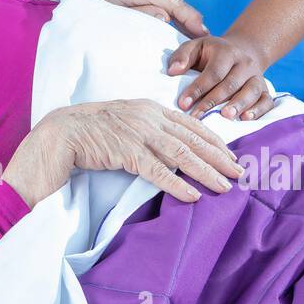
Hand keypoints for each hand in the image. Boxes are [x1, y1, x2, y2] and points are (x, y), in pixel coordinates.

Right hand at [2, 97, 243, 208]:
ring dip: (206, 171)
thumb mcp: (127, 120)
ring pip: (181, 154)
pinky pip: (157, 171)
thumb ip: (150, 127)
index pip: (191, 124)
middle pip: (192, 139)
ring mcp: (138, 133)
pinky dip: (177, 184)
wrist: (63, 132)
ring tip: (224, 186)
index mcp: (150, 108)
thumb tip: (172, 145)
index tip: (231, 154)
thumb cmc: (93, 129)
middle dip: (219, 156)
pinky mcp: (126, 152)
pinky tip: (192, 196)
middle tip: (240, 172)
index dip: (214, 140)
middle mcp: (149, 117)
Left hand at [74, 0, 208, 39]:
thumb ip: (140, 17)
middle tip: (206, 41)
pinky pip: (158, 5)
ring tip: (195, 39)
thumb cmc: (88, 10)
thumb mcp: (113, 17)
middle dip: (189, 21)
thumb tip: (165, 18)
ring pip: (167, 5)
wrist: (70, 1)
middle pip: (174, 4)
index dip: (191, 18)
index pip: (174, 3)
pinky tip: (176, 31)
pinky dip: (169, 18)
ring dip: (180, 21)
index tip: (205, 33)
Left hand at [167, 32, 273, 120]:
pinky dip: (259, 110)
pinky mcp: (265, 89)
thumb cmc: (211, 53)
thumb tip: (172, 71)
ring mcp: (257, 77)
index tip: (183, 104)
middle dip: (213, 101)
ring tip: (225, 116)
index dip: (198, 88)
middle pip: (231, 83)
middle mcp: (245, 64)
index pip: (213, 72)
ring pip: (252, 91)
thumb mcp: (195, 46)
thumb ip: (182, 56)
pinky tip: (246, 118)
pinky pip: (267, 101)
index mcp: (226, 52)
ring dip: (239, 105)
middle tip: (198, 116)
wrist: (242, 51)